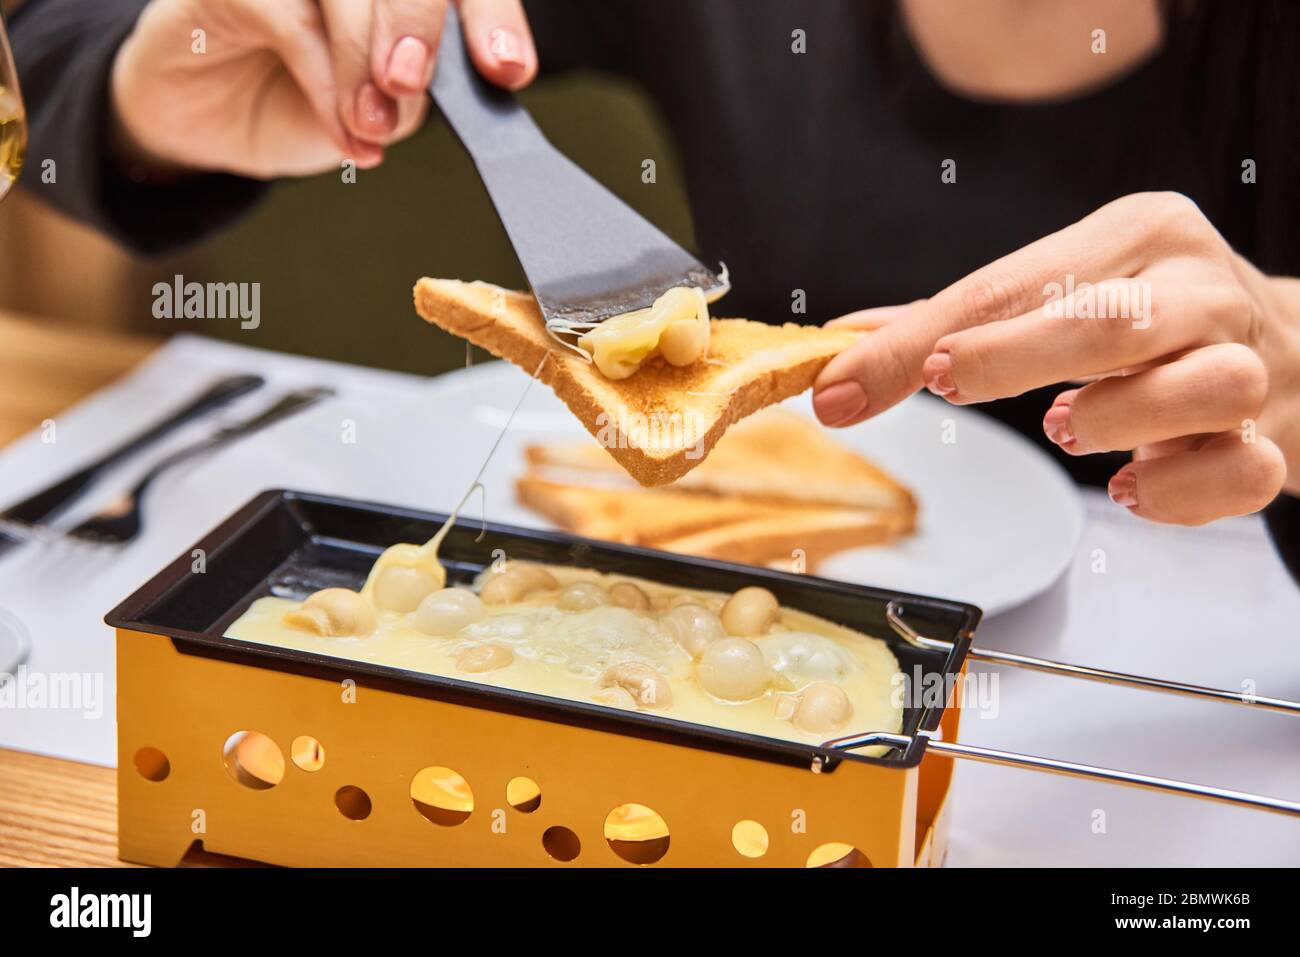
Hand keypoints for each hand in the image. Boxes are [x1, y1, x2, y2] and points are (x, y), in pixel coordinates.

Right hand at [110, 0, 536, 177]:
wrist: (210, 120)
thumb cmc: (303, 100)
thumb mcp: (379, 110)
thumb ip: (414, 93)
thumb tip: (427, 89)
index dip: (492, 15)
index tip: (508, 69)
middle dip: (422, 28)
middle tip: (411, 85)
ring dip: (364, 60)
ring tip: (369, 124)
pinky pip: (292, 18)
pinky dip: (322, 78)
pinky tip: (336, 122)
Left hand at [813, 192, 1299, 525]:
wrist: (1286, 344)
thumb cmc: (1148, 314)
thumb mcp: (1061, 287)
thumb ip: (954, 321)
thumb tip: (840, 350)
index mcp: (1138, 234)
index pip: (1013, 284)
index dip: (925, 335)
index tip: (846, 384)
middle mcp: (1200, 288)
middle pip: (1112, 322)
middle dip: (1013, 357)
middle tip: (947, 382)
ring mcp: (1248, 363)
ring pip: (1201, 388)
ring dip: (1117, 418)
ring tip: (1066, 425)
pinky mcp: (1272, 438)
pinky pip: (1239, 471)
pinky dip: (1179, 490)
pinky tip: (1131, 488)